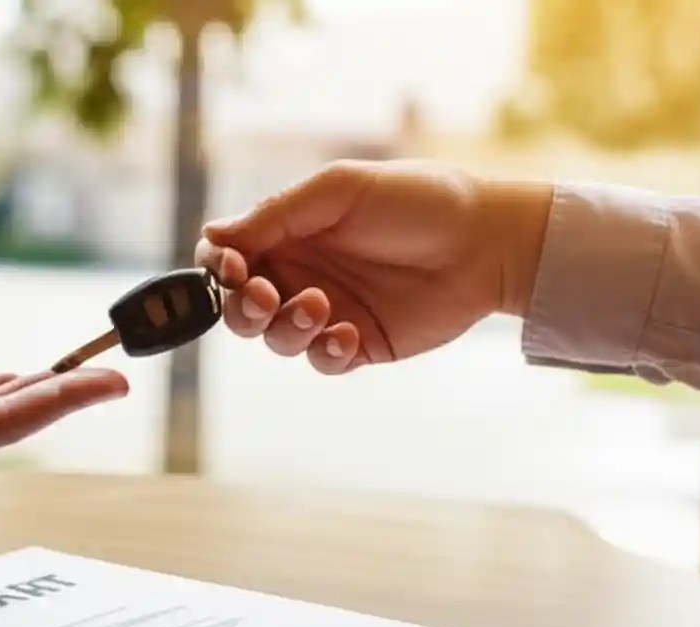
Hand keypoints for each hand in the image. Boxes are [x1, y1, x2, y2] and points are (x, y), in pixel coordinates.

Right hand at [195, 159, 553, 373]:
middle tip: (268, 296)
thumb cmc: (416, 200)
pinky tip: (348, 334)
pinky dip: (325, 353)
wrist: (486, 241)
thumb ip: (275, 215)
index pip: (229, 257)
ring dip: (287, 328)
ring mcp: (328, 312)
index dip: (219, 268)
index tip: (234, 267)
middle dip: (244, 308)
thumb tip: (213, 235)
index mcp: (288, 233)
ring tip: (321, 307)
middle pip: (241, 307)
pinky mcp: (358, 344)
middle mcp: (300, 274)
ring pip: (276, 340)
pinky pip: (321, 362)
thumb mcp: (339, 191)